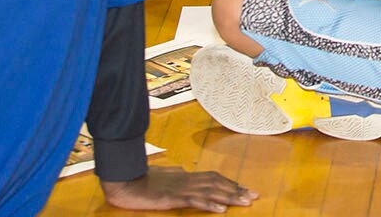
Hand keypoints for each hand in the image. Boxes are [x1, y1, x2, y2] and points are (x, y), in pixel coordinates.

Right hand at [100, 167, 256, 212]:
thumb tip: (187, 172)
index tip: (246, 189)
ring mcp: (181, 188)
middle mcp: (188, 179)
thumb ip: (178, 175)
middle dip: (237, 190)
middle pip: (218, 183)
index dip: (231, 183)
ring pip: (211, 191)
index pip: (214, 178)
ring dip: (230, 197)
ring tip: (245, 202)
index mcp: (187, 175)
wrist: (126, 181)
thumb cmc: (144, 179)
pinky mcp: (173, 198)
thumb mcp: (165, 176)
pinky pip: (195, 201)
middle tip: (255, 196)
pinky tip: (221, 210)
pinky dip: (210, 205)